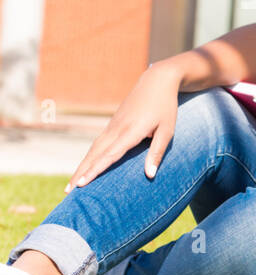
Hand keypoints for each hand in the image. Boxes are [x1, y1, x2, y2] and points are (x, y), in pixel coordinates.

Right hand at [66, 63, 183, 191]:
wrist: (156, 82)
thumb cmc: (166, 108)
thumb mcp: (168, 131)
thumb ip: (157, 152)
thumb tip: (150, 175)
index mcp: (131, 131)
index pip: (110, 155)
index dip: (95, 170)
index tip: (82, 183)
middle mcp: (117, 129)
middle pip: (95, 154)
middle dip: (81, 173)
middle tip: (68, 192)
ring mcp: (112, 126)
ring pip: (94, 149)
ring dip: (82, 166)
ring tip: (72, 184)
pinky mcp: (112, 124)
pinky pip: (98, 143)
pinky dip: (90, 156)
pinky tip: (85, 166)